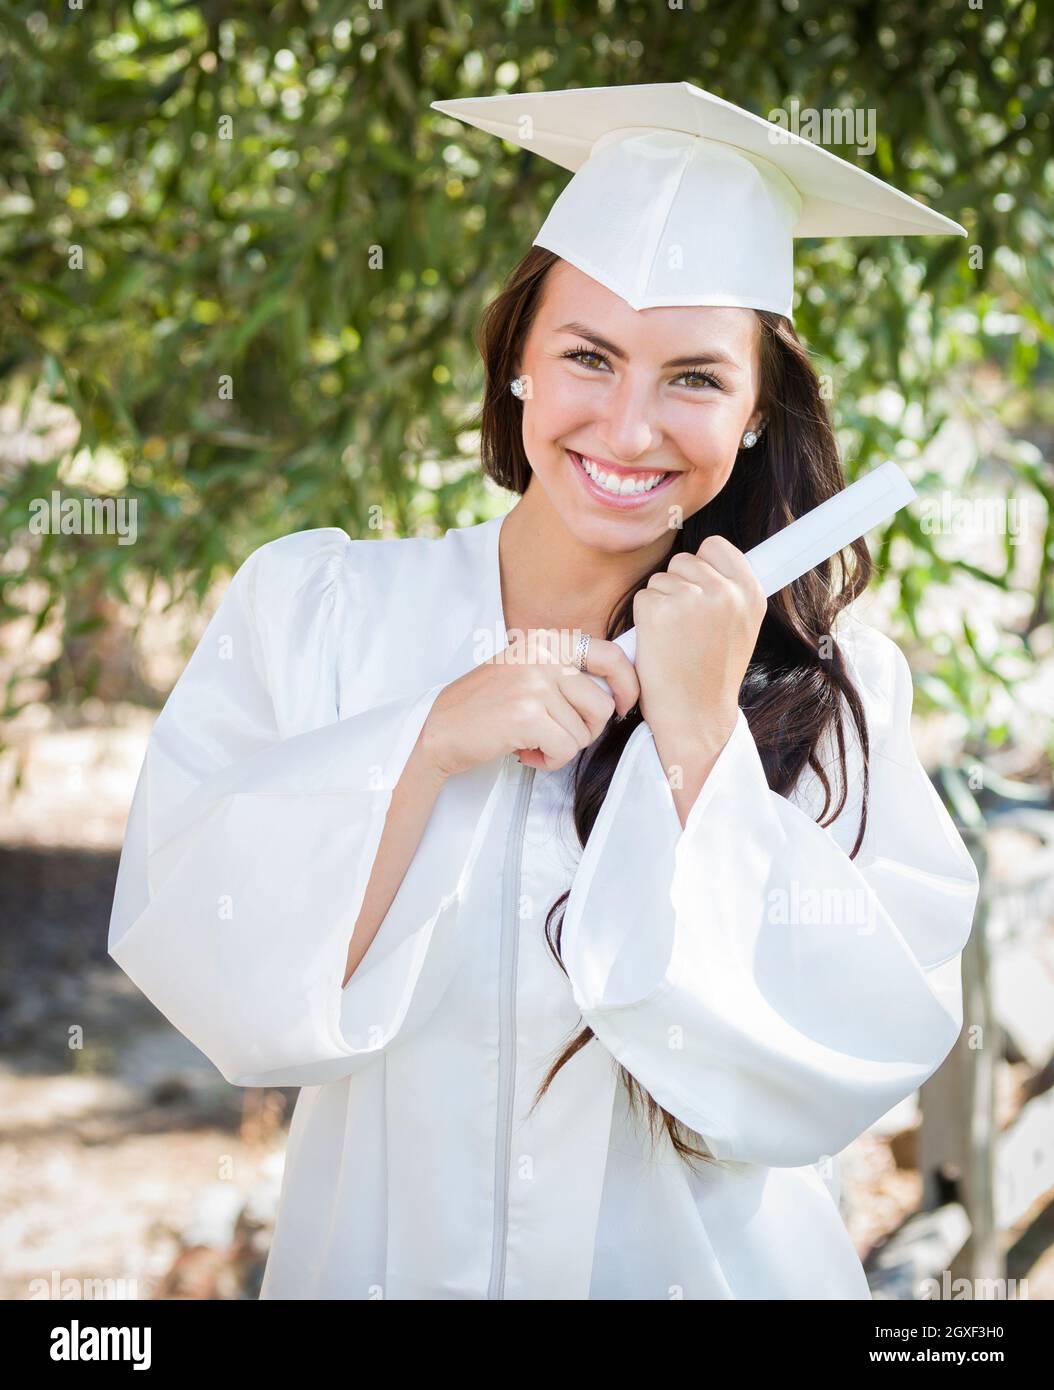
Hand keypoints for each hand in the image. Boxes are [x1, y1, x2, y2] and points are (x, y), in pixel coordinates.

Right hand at [421, 627, 640, 777]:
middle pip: (602, 705)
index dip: (627, 685)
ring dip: (562, 748)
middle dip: (585, 730)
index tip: (623, 706)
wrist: (439, 729)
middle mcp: (543, 654)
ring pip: (584, 732)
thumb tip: (618, 690)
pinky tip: (526, 752)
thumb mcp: (527, 669)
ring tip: (532, 741)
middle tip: (554, 734)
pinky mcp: (528, 715)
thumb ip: (566, 670)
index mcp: (546, 640)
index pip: (611, 655)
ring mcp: (536, 683)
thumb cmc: (485, 706)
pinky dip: (550, 762)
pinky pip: (566, 750)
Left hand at [633, 535, 766, 746]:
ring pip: (661, 579)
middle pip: (684, 560)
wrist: (695, 715)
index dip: (702, 564)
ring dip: (660, 603)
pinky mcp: (659, 610)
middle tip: (685, 627)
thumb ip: (730, 593)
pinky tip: (659, 643)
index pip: (716, 546)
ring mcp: (692, 599)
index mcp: (750, 593)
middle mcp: (725, 592)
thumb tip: (709, 559)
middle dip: (678, 586)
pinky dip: (643, 618)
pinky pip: (643, 597)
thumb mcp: (741, 628)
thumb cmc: (712, 674)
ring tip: (674, 639)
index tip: (699, 586)